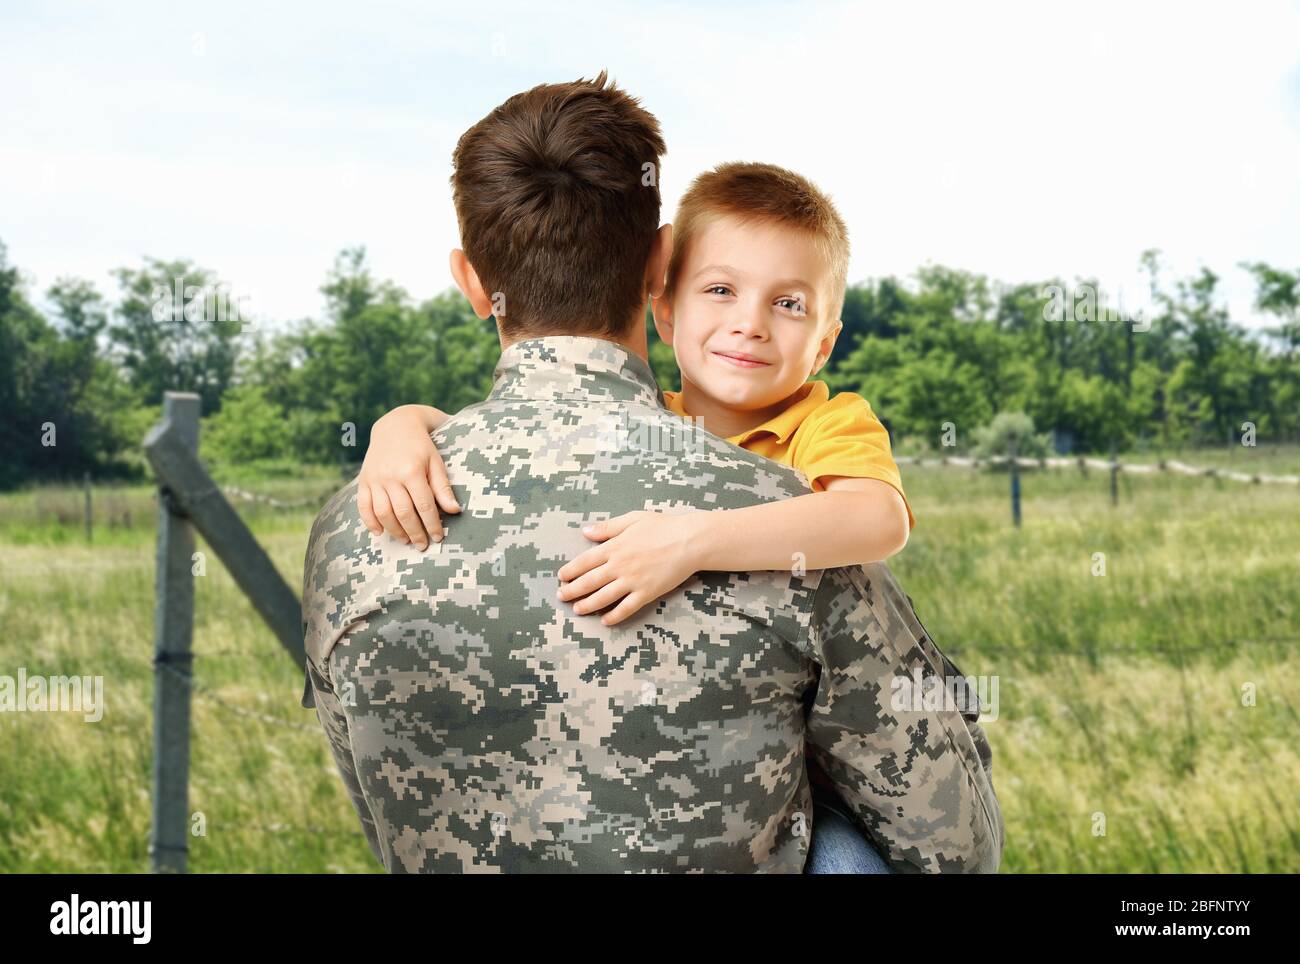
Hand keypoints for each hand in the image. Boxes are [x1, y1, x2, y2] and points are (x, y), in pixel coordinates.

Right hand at [357, 409, 459, 548]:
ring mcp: (375, 479)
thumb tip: (454, 510)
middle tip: (422, 545)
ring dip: (395, 531)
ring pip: (383, 513)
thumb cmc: (421, 446)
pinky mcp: (363, 481)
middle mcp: (391, 476)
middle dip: (415, 533)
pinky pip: (363, 506)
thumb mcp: (436, 462)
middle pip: (403, 513)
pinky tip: (380, 532)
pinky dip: (370, 522)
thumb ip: (443, 487)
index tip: (439, 537)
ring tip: (406, 540)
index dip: (432, 524)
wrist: (395, 426)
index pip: (424, 505)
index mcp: (412, 470)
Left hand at [557, 510, 705, 625]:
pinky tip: (606, 621)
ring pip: (603, 597)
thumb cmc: (663, 527)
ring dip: (588, 605)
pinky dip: (615, 616)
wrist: (689, 541)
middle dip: (572, 590)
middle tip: (561, 596)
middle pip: (589, 581)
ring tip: (577, 610)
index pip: (584, 561)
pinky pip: (627, 608)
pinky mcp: (647, 593)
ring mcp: (632, 581)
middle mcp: (619, 566)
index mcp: (614, 546)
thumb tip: (586, 531)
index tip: (562, 577)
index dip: (570, 570)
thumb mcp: (632, 519)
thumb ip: (608, 527)